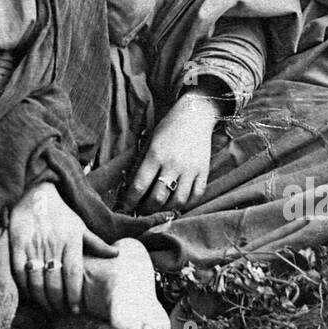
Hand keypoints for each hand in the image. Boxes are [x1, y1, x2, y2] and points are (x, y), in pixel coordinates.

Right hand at [8, 182, 118, 313]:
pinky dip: (24, 286)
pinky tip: (30, 295)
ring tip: (47, 307)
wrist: (36, 193)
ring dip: (42, 298)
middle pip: (54, 282)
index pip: (74, 274)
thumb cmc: (61, 213)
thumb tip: (117, 254)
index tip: (75, 309)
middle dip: (58, 302)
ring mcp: (34, 244)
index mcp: (71, 241)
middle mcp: (53, 244)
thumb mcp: (80, 226)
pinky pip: (19, 271)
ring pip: (36, 280)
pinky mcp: (17, 244)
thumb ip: (96, 243)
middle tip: (61, 312)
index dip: (74, 295)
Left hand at [122, 92, 220, 214]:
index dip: (129, 202)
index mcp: (155, 155)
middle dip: (146, 210)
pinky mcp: (204, 171)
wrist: (195, 115)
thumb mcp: (150, 142)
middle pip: (157, 198)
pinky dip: (186, 204)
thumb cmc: (167, 128)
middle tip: (140, 213)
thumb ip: (141, 164)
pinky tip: (176, 205)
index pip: (139, 186)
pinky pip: (196, 196)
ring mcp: (190, 169)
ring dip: (165, 211)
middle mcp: (173, 164)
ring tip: (158, 212)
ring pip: (177, 202)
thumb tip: (130, 189)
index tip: (123, 209)